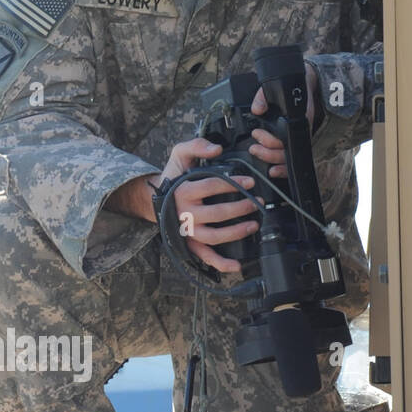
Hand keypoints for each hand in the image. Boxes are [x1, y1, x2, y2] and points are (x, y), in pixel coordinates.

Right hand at [154, 138, 260, 276]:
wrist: (154, 199)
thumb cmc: (172, 176)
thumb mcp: (179, 154)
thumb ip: (196, 145)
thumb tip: (217, 149)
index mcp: (183, 190)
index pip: (212, 186)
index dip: (234, 184)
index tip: (250, 182)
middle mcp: (185, 213)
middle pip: (217, 213)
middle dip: (241, 208)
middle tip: (257, 203)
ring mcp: (188, 231)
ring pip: (214, 236)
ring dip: (236, 232)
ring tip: (254, 225)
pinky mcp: (190, 243)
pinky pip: (205, 256)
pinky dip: (220, 263)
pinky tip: (236, 265)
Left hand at [249, 62, 319, 179]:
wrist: (305, 84)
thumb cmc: (293, 86)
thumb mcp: (277, 85)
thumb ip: (264, 96)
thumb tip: (257, 109)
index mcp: (300, 119)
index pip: (286, 137)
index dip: (270, 141)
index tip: (256, 133)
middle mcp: (301, 131)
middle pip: (287, 151)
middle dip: (268, 153)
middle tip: (253, 147)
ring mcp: (298, 137)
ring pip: (289, 158)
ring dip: (272, 160)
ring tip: (257, 153)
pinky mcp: (294, 141)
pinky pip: (291, 159)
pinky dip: (283, 168)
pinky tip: (273, 171)